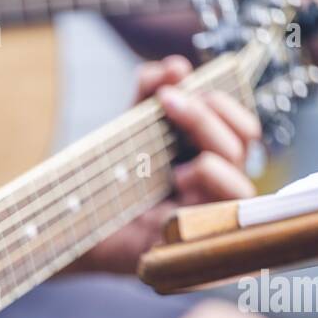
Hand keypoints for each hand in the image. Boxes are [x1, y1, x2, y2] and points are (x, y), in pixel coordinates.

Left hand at [76, 56, 258, 274]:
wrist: (73, 224)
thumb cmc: (107, 180)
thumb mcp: (128, 128)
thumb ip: (149, 94)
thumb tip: (174, 68)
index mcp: (211, 160)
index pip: (243, 129)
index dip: (220, 103)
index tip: (172, 91)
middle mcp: (217, 190)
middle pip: (241, 148)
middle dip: (206, 118)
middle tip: (168, 105)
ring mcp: (208, 222)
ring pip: (241, 189)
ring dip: (211, 163)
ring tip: (175, 162)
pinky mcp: (189, 250)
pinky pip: (219, 225)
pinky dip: (202, 199)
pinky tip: (176, 186)